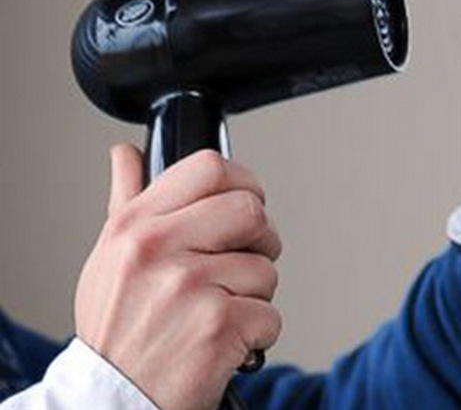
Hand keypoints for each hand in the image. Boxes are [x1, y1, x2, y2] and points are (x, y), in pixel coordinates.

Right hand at [74, 145, 281, 409]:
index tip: (247, 203)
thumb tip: (126, 155)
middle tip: (242, 266)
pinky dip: (257, 334)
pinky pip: (271, 315)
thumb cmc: (118, 331)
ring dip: (255, 297)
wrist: (113, 400)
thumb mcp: (109, 260)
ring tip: (216, 315)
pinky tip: (225, 343)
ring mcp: (189, 286)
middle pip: (251, 211)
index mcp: (133, 227)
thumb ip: (126, 201)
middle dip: (261, 240)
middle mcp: (157, 250)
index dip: (244, 182)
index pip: (209, 168)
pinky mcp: (218, 324)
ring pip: (265, 269)